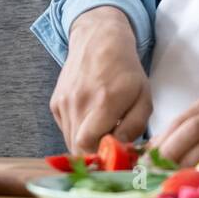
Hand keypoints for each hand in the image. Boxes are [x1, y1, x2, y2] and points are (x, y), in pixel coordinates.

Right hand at [50, 6, 151, 153]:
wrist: (98, 41)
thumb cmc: (126, 71)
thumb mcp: (143, 97)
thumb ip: (134, 127)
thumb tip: (120, 149)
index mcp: (104, 101)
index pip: (88, 143)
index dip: (100, 156)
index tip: (114, 154)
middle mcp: (79, 102)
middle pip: (77, 148)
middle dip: (94, 155)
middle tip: (109, 148)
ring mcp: (63, 102)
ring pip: (69, 141)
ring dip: (85, 144)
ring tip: (101, 132)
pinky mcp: (55, 102)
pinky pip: (65, 129)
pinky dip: (76, 131)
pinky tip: (89, 119)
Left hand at [147, 93, 198, 174]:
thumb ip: (196, 139)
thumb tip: (161, 158)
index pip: (174, 123)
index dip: (157, 142)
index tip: (144, 162)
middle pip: (182, 126)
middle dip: (164, 149)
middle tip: (151, 170)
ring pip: (197, 133)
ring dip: (179, 154)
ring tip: (167, 173)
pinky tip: (193, 172)